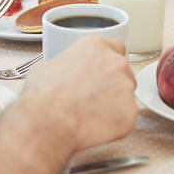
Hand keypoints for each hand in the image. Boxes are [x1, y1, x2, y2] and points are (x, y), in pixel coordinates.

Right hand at [13, 37, 137, 153]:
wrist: (47, 122)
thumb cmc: (42, 96)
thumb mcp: (47, 66)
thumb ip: (66, 64)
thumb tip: (62, 71)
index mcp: (96, 47)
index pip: (116, 48)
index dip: (108, 63)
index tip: (102, 73)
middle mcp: (116, 63)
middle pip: (124, 72)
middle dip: (113, 84)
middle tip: (94, 98)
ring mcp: (126, 87)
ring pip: (127, 95)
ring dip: (115, 104)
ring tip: (91, 115)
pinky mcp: (130, 111)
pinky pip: (127, 117)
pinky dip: (116, 123)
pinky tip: (96, 126)